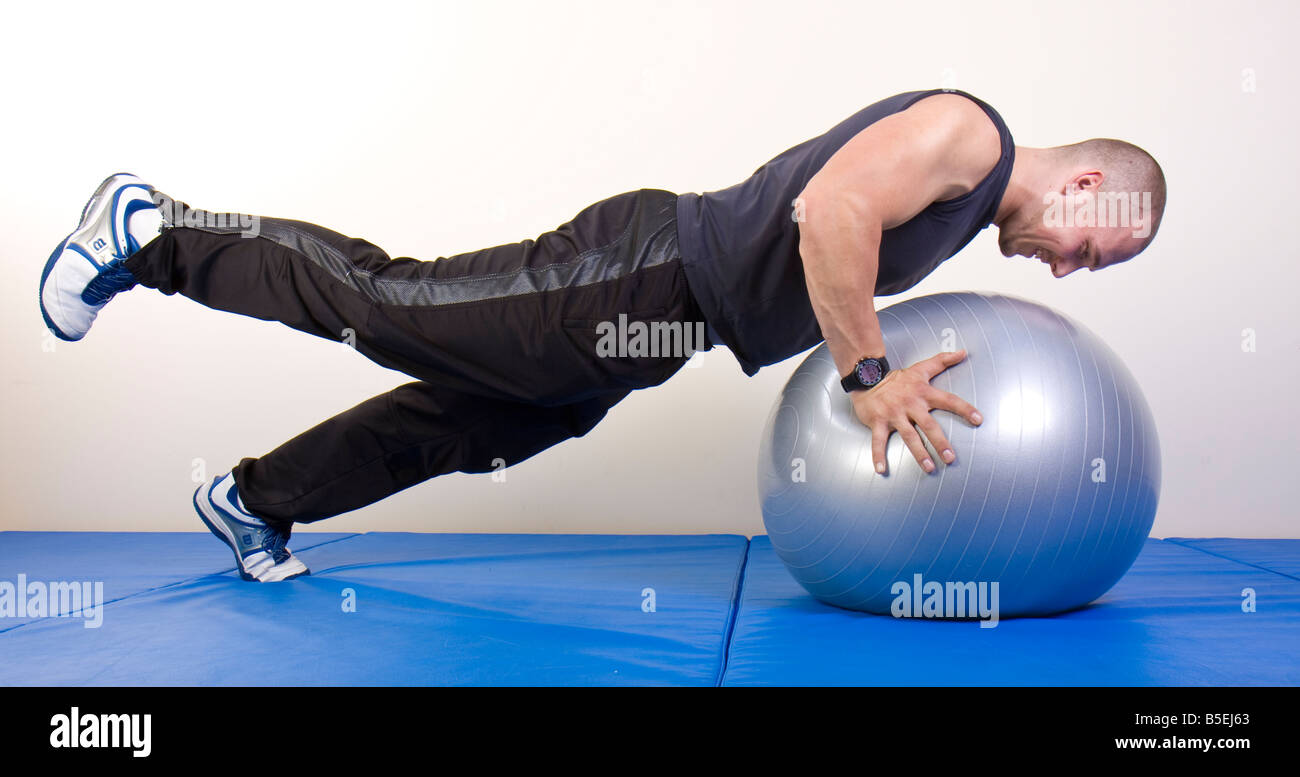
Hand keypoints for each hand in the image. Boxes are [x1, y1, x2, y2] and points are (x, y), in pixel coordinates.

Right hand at [849, 350, 982, 474]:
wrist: (867, 378)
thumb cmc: (896, 379)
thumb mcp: (920, 368)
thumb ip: (942, 360)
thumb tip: (963, 352)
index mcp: (923, 393)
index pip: (948, 400)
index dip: (964, 409)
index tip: (978, 420)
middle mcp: (910, 405)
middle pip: (929, 425)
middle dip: (940, 442)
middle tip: (950, 457)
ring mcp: (894, 415)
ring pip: (909, 436)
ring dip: (919, 453)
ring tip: (929, 467)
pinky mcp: (878, 422)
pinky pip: (878, 441)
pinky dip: (878, 455)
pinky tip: (881, 469)